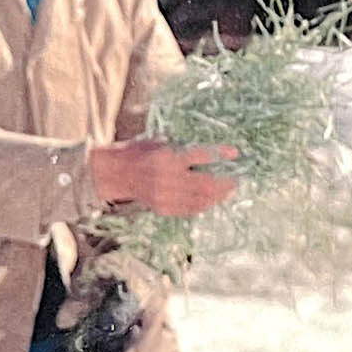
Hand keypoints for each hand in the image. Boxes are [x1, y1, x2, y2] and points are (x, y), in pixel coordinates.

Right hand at [88, 140, 239, 215]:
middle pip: (205, 183)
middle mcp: (167, 178)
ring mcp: (165, 196)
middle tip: (236, 179)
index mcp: (167, 157)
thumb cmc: (139, 152)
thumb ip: (181, 148)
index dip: (220, 154)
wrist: (116, 173)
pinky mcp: (162, 208)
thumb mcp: (159, 142)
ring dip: (217, 196)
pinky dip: (203, 205)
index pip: (201, 155)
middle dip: (224, 182)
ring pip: (200, 199)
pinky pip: (189, 210)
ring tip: (227, 191)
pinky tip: (212, 200)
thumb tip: (209, 152)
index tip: (235, 153)